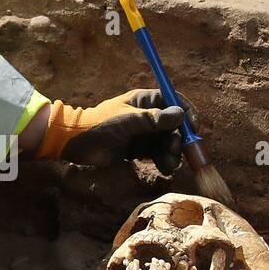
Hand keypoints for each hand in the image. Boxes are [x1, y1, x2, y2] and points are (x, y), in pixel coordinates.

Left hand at [36, 89, 189, 172]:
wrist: (75, 143)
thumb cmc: (100, 125)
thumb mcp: (129, 121)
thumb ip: (154, 120)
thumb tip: (180, 114)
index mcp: (145, 100)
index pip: (174, 100)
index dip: (187, 112)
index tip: (193, 128)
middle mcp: (147, 116)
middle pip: (174, 126)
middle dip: (179, 139)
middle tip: (175, 151)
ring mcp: (143, 133)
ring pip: (167, 143)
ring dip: (172, 154)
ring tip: (169, 165)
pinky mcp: (138, 150)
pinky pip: (157, 155)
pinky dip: (163, 162)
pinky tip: (164, 169)